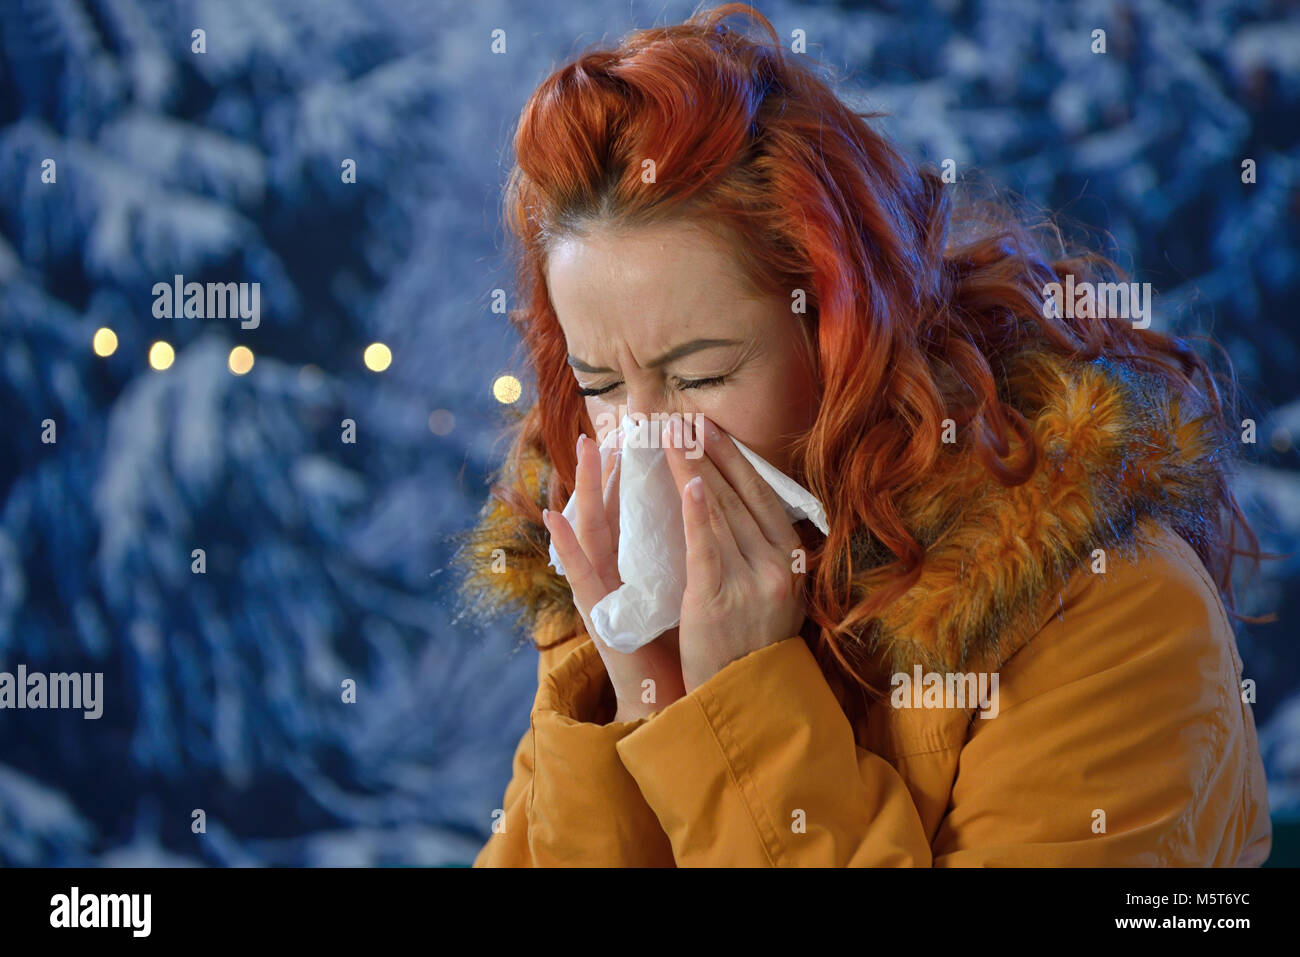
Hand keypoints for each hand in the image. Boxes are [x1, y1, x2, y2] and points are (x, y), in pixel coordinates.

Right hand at [543, 432, 686, 721]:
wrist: (671, 705)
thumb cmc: (686, 650)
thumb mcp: (693, 594)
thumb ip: (697, 560)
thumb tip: (719, 522)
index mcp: (642, 571)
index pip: (637, 514)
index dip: (636, 476)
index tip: (638, 435)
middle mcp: (620, 579)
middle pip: (611, 512)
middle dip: (609, 468)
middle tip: (602, 424)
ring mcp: (606, 597)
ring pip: (592, 533)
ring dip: (587, 489)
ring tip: (586, 448)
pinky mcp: (600, 619)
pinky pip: (580, 576)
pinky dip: (565, 547)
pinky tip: (554, 517)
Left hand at [661, 414, 809, 693]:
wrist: (743, 701)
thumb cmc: (751, 650)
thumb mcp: (776, 599)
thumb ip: (767, 558)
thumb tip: (752, 513)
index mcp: (792, 562)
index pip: (762, 498)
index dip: (736, 461)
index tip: (713, 429)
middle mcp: (779, 567)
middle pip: (740, 497)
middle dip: (711, 454)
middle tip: (685, 418)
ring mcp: (751, 582)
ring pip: (720, 512)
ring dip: (695, 468)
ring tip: (672, 435)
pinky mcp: (717, 599)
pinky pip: (707, 545)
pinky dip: (698, 511)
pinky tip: (687, 481)